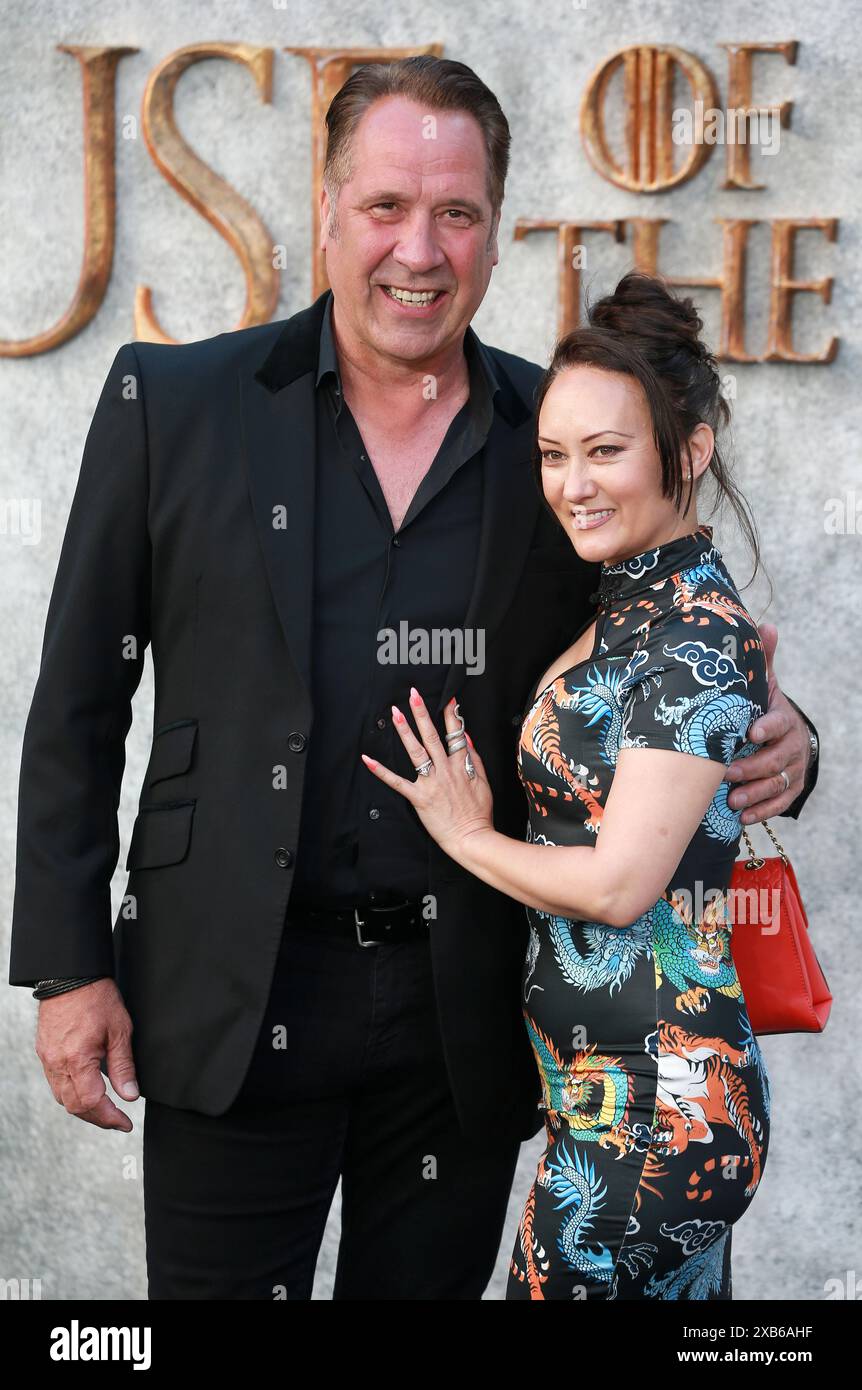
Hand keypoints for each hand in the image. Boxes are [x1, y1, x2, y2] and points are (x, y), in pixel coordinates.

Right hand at [35, 978, 137, 1130]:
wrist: (70, 976)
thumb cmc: (97, 998)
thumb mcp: (120, 1031)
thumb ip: (123, 1066)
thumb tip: (129, 1096)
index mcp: (77, 1060)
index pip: (91, 1103)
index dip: (110, 1118)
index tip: (125, 1123)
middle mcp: (57, 1064)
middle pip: (74, 1107)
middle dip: (97, 1118)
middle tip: (118, 1121)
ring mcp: (47, 1059)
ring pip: (62, 1098)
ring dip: (83, 1108)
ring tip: (106, 1109)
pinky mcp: (44, 1053)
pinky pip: (55, 1083)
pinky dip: (71, 1093)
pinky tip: (88, 1089)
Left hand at [360, 688, 492, 858]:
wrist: (471, 838)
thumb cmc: (478, 813)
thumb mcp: (484, 782)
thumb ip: (475, 759)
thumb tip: (466, 739)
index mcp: (462, 766)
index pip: (455, 734)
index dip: (451, 714)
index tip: (447, 698)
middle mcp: (446, 771)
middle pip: (432, 736)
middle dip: (422, 713)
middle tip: (413, 695)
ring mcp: (431, 783)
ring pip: (416, 752)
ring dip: (405, 732)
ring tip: (396, 714)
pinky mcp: (419, 798)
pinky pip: (397, 782)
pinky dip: (382, 771)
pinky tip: (369, 759)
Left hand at [725, 621, 811, 823]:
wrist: (782, 737)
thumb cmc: (762, 709)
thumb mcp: (762, 686)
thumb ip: (762, 662)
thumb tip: (766, 625)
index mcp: (783, 718)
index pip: (779, 723)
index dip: (767, 727)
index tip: (751, 731)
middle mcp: (793, 746)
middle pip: (776, 759)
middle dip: (752, 768)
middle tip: (726, 773)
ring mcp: (794, 770)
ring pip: (778, 785)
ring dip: (755, 794)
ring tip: (732, 801)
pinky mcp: (791, 790)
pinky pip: (780, 804)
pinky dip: (762, 811)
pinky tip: (742, 817)